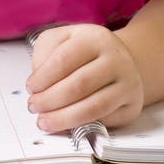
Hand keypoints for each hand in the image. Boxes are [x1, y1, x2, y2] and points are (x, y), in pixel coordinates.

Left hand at [25, 23, 143, 132]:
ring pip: (94, 107)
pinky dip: (84, 125)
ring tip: (45, 121)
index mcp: (95, 38)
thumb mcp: (62, 39)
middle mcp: (115, 59)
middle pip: (79, 85)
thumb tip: (39, 83)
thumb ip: (45, 53)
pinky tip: (68, 124)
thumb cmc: (85, 51)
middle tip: (34, 107)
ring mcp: (127, 83)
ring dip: (64, 118)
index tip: (30, 88)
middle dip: (51, 100)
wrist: (120, 60)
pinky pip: (106, 121)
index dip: (44, 77)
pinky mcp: (132, 105)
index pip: (65, 59)